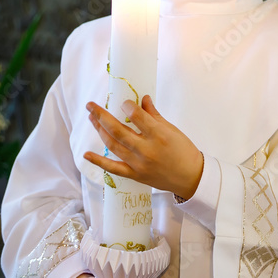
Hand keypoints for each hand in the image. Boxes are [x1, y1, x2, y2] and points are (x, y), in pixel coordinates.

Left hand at [84, 96, 203, 200]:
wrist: (190, 177)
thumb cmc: (184, 151)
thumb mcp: (172, 130)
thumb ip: (154, 115)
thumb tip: (143, 99)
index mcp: (159, 135)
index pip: (136, 116)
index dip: (127, 105)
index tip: (124, 102)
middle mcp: (146, 149)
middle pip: (118, 130)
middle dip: (101, 115)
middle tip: (90, 105)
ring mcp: (139, 164)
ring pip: (113, 145)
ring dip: (99, 131)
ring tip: (91, 119)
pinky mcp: (135, 175)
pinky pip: (113, 168)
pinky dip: (98, 162)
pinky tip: (86, 154)